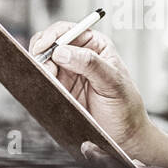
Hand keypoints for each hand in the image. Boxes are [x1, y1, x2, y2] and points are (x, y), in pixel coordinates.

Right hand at [29, 22, 167, 167]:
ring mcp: (68, 74)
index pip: (68, 31)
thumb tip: (61, 52)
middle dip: (43, 55)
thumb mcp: (112, 82)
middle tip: (44, 69)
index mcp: (96, 46)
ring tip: (50, 82)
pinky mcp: (60, 91)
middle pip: (51, 46)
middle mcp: (80, 56)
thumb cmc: (126, 107)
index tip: (43, 46)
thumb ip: (90, 64)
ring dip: (41, 71)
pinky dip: (41, 84)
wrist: (124, 136)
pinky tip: (47, 90)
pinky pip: (44, 83)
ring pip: (44, 64)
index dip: (53, 36)